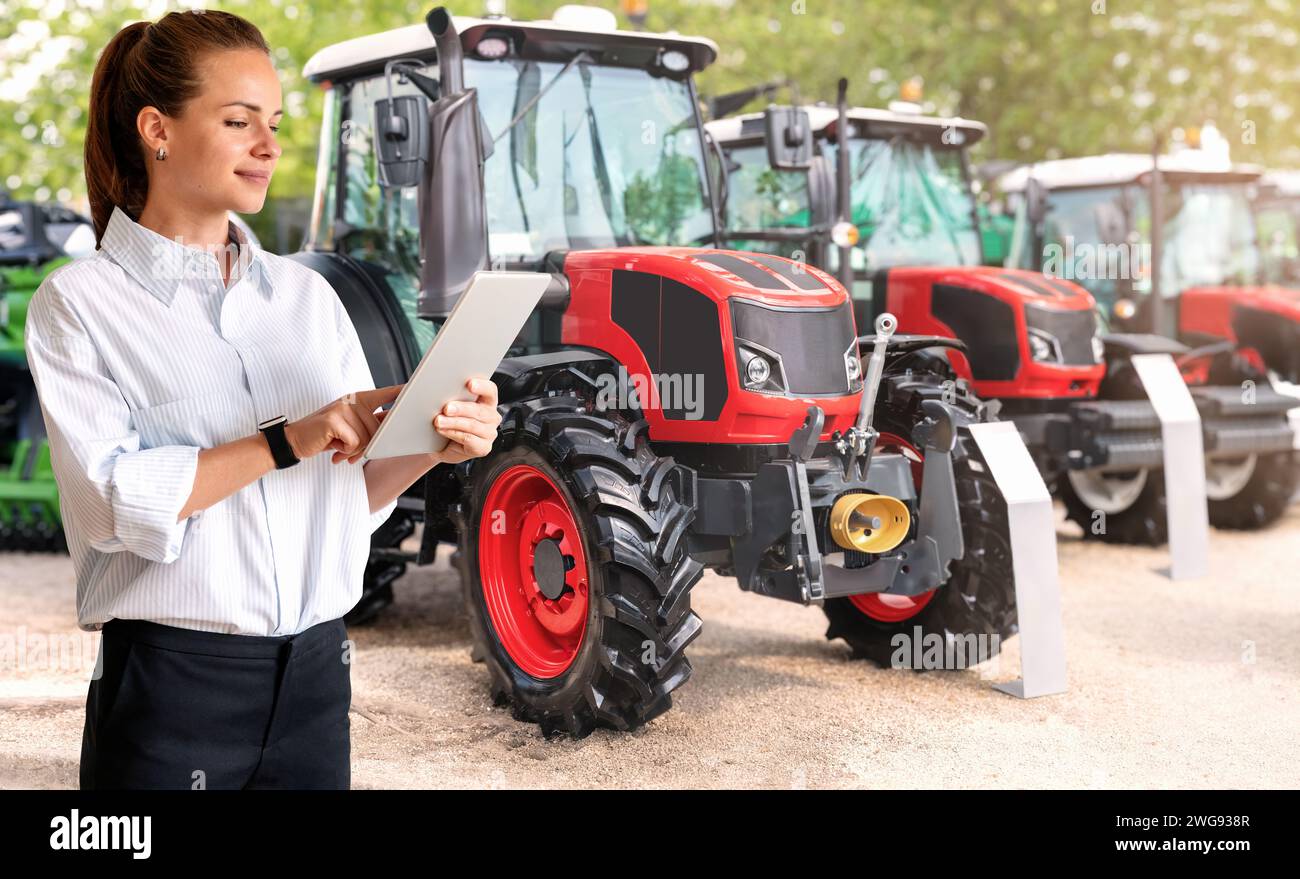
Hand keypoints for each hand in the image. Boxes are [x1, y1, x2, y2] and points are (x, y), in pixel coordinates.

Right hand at [284, 385, 402, 464]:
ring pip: (367, 439)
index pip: (385, 393)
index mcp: (358, 399)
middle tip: (346, 448)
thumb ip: (370, 424)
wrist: (296, 440)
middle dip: (364, 447)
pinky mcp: (334, 420)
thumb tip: (394, 426)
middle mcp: (352, 400)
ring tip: (338, 445)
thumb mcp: (351, 427)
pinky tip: (332, 446)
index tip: (417, 385)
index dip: (401, 391)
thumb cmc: (327, 435)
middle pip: (377, 430)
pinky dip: (344, 451)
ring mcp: (343, 408)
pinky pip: (354, 444)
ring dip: (353, 450)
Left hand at [429, 377, 500, 463]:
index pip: (490, 390)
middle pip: (479, 410)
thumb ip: (453, 397)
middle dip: (461, 408)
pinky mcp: (483, 447)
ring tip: (439, 421)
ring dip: (453, 422)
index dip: (482, 386)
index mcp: (487, 402)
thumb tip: (440, 390)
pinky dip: (453, 433)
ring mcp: (489, 433)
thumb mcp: (451, 406)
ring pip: (472, 425)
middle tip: (446, 408)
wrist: (441, 445)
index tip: (469, 384)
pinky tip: (442, 431)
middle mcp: (491, 417)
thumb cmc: (448, 421)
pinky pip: (468, 439)